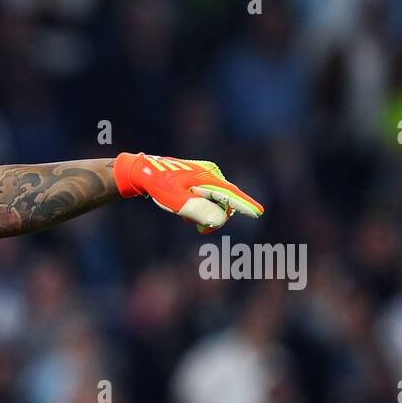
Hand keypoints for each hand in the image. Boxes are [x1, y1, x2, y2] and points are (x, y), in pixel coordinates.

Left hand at [114, 152, 263, 232]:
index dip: (245, 205)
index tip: (259, 213)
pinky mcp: (199, 179)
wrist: (143, 172)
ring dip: (205, 214)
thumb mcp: (176, 201)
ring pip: (215, 201)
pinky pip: (208, 197)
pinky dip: (200, 208)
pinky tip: (184, 213)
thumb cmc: (159, 185)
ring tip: (186, 219)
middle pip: (225, 201)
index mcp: (209, 178)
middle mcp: (212, 174)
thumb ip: (198, 210)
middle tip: (200, 230)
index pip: (231, 195)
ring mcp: (206, 175)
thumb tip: (220, 220)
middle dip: (215, 217)